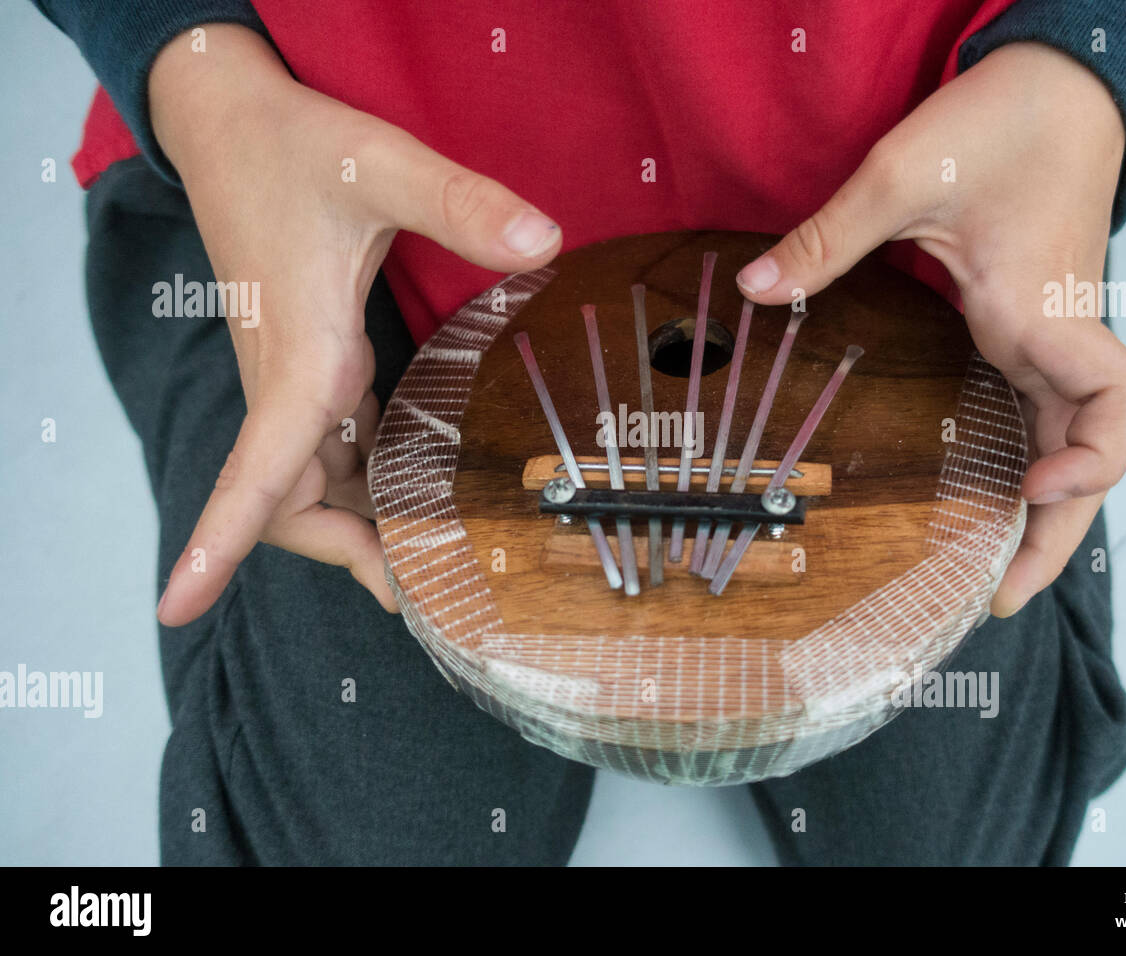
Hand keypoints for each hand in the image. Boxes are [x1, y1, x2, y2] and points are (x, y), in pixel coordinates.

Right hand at [150, 25, 562, 625]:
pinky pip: (333, 451)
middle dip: (347, 554)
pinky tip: (421, 487)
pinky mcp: (315, 365)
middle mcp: (293, 386)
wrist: (234, 125)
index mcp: (304, 363)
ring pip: (311, 486)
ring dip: (361, 526)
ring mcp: (300, 380)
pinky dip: (370, 483)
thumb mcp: (382, 167)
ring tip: (439, 559)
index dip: (218, 546)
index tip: (179, 609)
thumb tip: (545, 240)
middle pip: (290, 507)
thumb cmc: (296, 149)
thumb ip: (462, 203)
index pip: (255, 477)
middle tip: (430, 589)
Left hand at [734, 42, 1125, 617]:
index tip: (1030, 488)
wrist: (1061, 87)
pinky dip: (1033, 464)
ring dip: (1047, 509)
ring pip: (1073, 441)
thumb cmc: (1002, 120)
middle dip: (1059, 528)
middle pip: (1094, 451)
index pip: (1119, 403)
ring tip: (992, 570)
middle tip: (994, 595)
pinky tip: (992, 494)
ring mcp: (1052, 333)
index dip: (1094, 460)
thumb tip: (755, 289)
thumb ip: (831, 236)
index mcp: (1045, 308)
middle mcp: (1058, 333)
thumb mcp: (905, 172)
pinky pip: (1047, 413)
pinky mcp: (1032, 326)